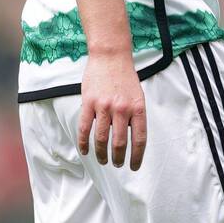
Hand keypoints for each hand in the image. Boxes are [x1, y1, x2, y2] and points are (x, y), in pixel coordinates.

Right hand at [77, 52, 147, 169]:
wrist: (111, 56)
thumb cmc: (125, 77)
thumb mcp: (138, 96)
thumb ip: (135, 116)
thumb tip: (131, 139)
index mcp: (138, 108)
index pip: (139, 140)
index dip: (137, 157)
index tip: (134, 167)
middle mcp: (122, 109)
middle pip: (119, 143)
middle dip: (118, 158)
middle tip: (116, 164)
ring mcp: (104, 106)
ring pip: (101, 138)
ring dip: (101, 153)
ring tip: (103, 160)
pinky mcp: (89, 102)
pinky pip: (85, 128)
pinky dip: (84, 142)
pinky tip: (85, 150)